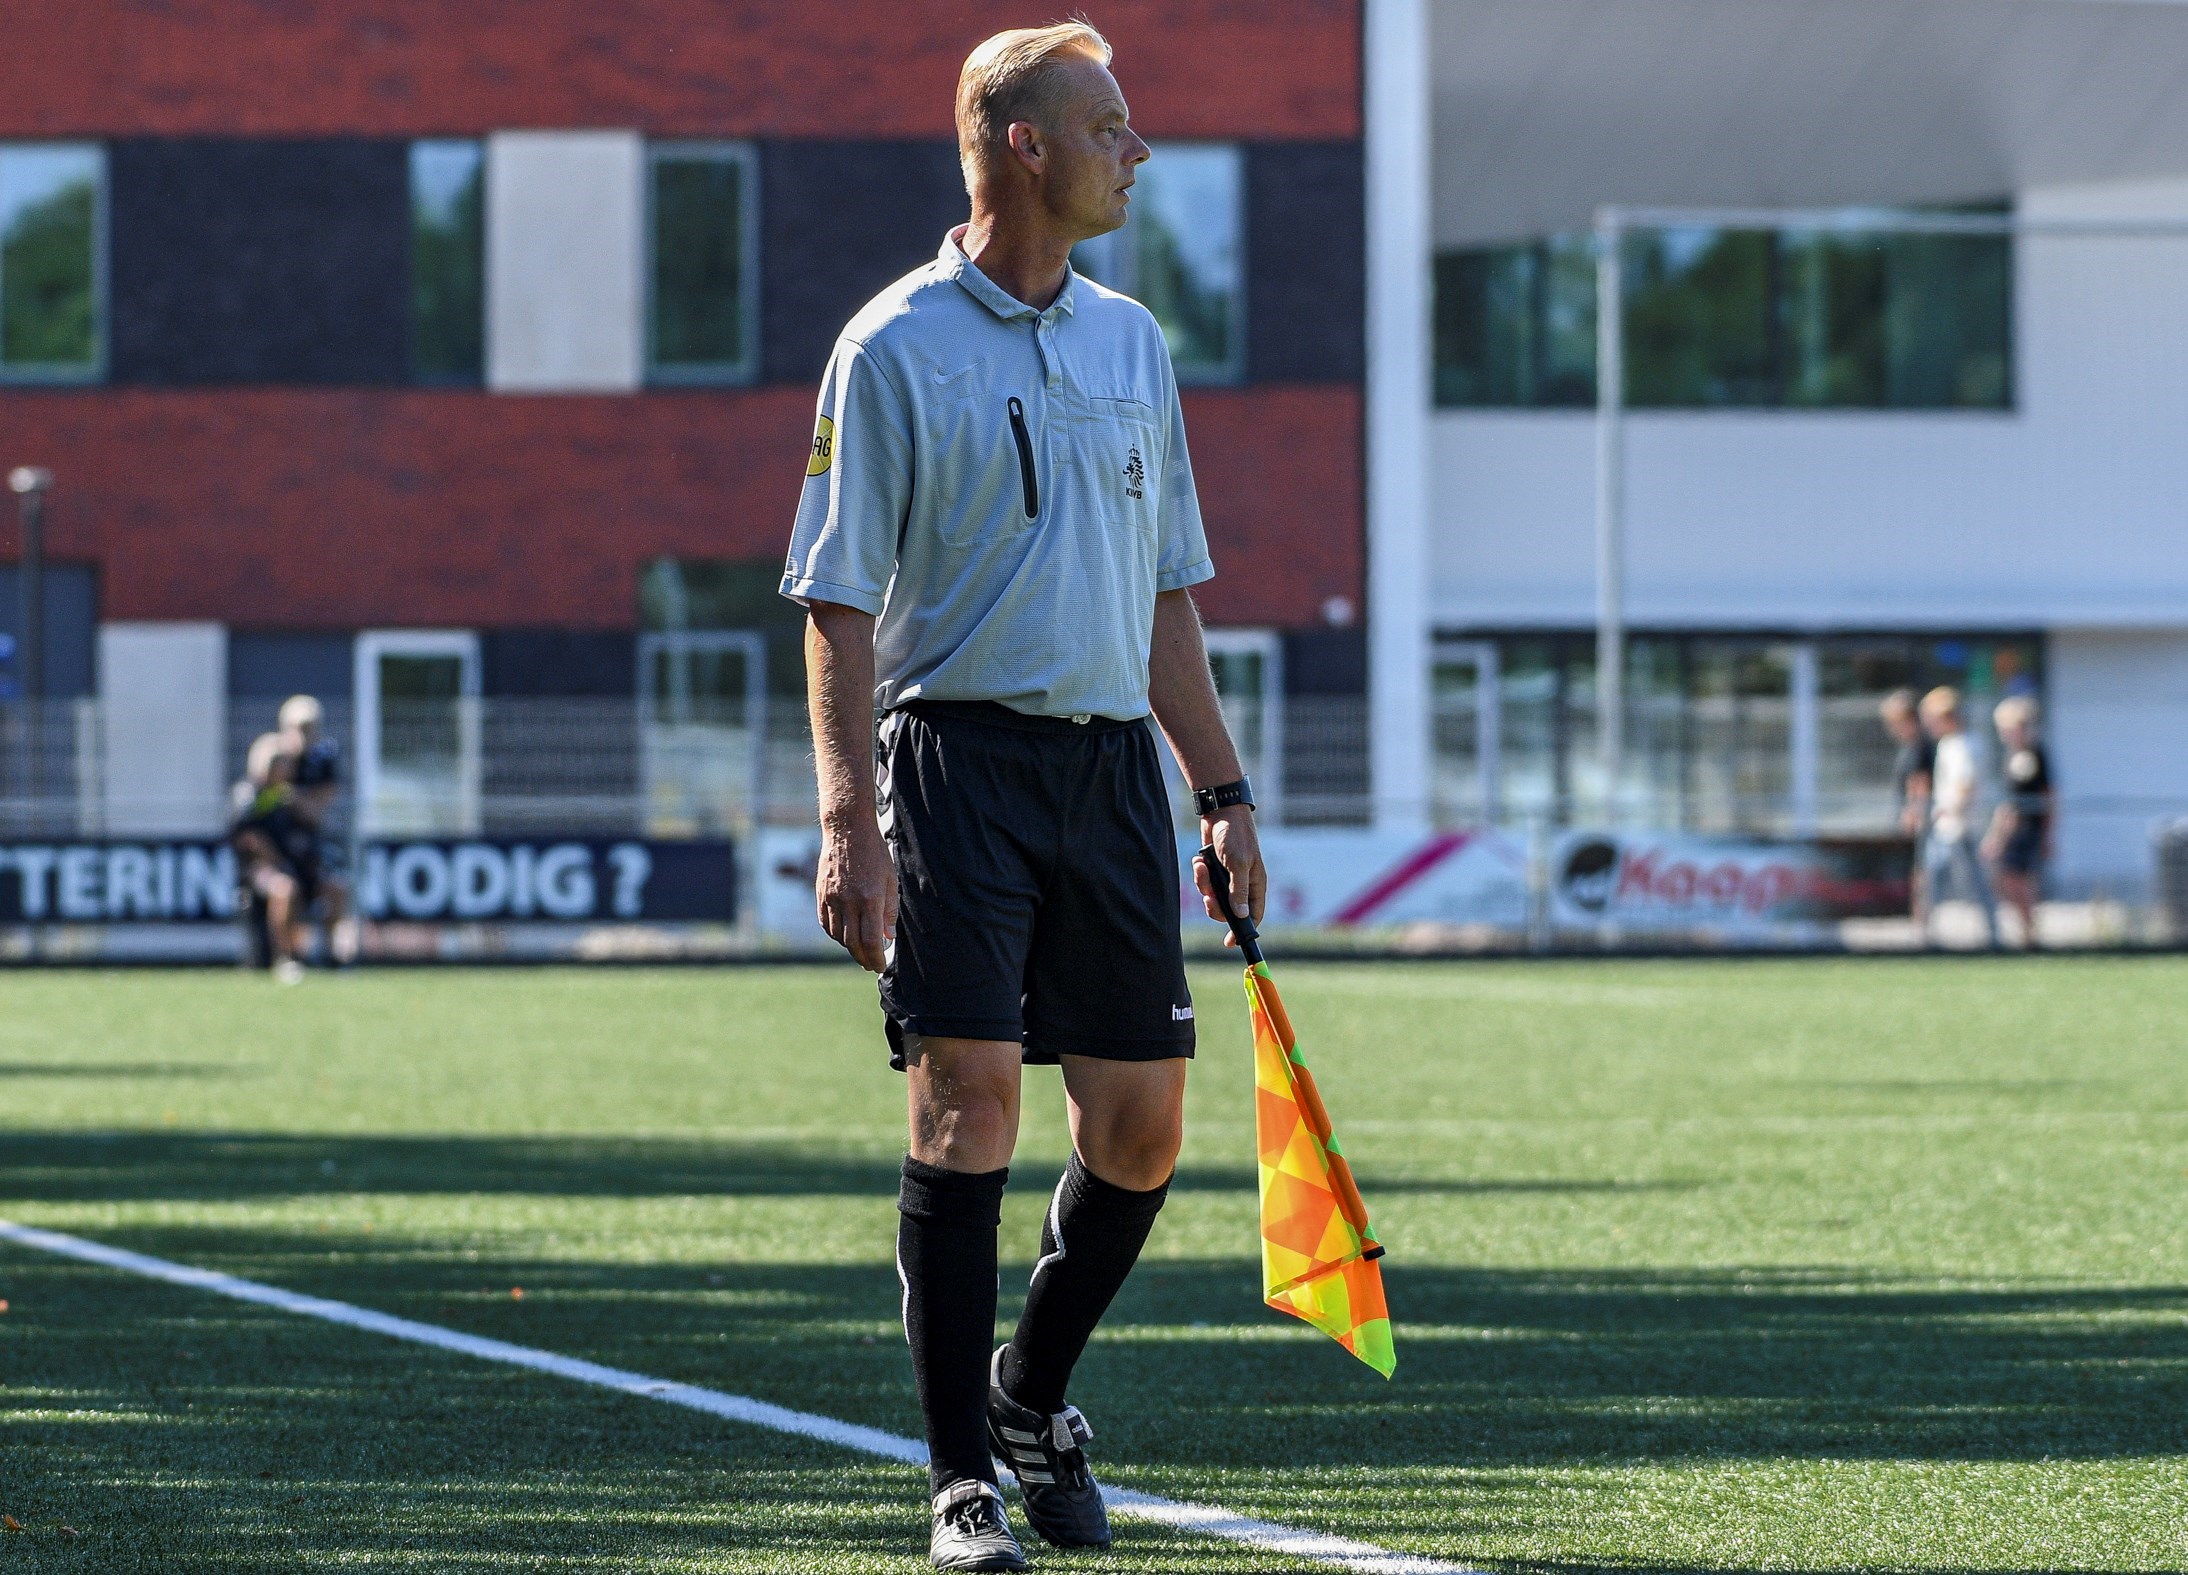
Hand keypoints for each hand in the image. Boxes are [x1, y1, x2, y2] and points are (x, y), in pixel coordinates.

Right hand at [817, 812, 896, 971]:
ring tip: (860, 951)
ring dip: (849, 948)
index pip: (871, 940)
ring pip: (837, 935)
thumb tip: (888, 938)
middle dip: (863, 958)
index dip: (876, 958)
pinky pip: (826, 923)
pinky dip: (835, 934)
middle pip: (852, 943)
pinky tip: (844, 936)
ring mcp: (831, 898)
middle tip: (870, 964)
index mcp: (870, 898)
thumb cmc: (874, 853)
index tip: (881, 966)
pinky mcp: (821, 894)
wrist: (847, 830)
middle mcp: (848, 901)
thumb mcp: (891, 879)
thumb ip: (889, 910)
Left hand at [1193, 804, 1264, 945]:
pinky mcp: (1214, 870)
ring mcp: (1227, 877)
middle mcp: (1242, 883)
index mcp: (1255, 884)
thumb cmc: (1235, 836)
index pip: (1253, 915)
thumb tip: (1241, 915)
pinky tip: (1200, 859)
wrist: (1221, 811)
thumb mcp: (1238, 863)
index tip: (1229, 942)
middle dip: (1214, 905)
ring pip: (1212, 896)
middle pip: (1227, 910)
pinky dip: (1200, 873)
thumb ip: (1239, 890)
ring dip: (1204, 885)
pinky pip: (1204, 882)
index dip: (1243, 930)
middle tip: (1207, 896)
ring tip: (1202, 866)